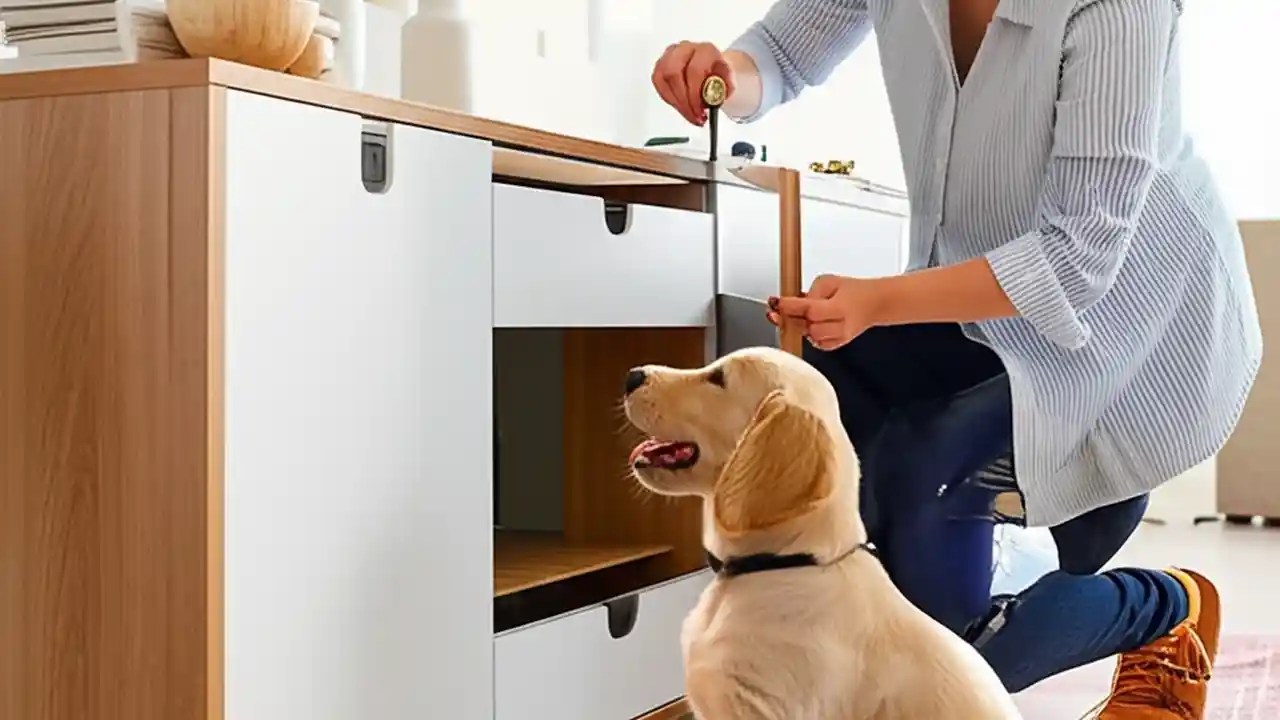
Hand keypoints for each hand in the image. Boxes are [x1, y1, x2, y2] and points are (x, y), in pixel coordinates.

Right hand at [652, 41, 735, 125]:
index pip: (694, 70)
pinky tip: (679, 104)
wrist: (712, 69)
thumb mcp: (729, 81)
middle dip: (683, 100)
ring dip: (675, 101)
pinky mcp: (661, 64)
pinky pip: (658, 82)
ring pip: (662, 78)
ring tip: (688, 113)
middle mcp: (686, 49)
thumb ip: (726, 88)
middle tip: (692, 115)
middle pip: (673, 73)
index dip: (694, 93)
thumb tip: (717, 98)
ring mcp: (670, 55)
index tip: (699, 110)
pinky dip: (668, 98)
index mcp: (705, 50)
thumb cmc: (718, 75)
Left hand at [766, 275, 884, 350]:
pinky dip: (808, 334)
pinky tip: (809, 323)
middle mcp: (840, 326)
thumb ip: (811, 292)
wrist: (873, 304)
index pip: (809, 310)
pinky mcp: (834, 346)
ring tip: (797, 314)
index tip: (775, 302)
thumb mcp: (829, 281)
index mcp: (839, 308)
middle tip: (776, 310)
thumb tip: (794, 303)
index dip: (789, 307)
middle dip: (789, 318)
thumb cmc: (853, 291)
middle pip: (807, 328)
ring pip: (809, 337)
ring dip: (799, 326)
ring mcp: (838, 338)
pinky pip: (814, 343)